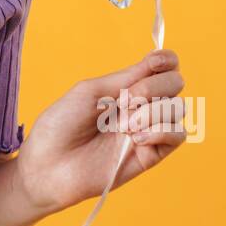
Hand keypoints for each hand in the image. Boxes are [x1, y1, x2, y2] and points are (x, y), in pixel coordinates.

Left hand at [15, 48, 186, 215]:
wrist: (48, 165)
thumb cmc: (61, 126)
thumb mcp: (90, 92)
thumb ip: (125, 79)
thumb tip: (154, 63)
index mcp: (125, 89)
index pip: (162, 68)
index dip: (166, 60)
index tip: (154, 62)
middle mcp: (140, 108)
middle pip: (175, 83)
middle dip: (153, 87)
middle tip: (125, 100)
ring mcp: (147, 131)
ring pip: (178, 109)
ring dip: (152, 112)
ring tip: (123, 126)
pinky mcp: (150, 156)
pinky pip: (177, 136)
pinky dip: (160, 131)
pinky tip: (135, 139)